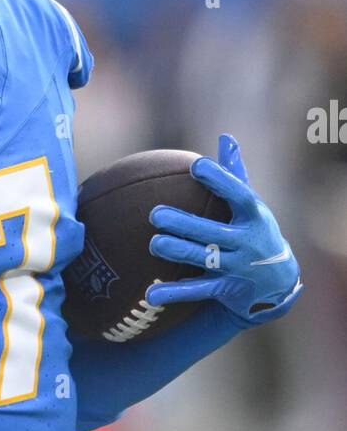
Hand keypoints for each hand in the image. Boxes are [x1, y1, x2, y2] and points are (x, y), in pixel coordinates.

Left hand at [146, 133, 301, 323]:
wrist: (279, 282)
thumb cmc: (256, 230)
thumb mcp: (252, 204)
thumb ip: (235, 173)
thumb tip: (225, 137)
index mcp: (255, 216)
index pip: (240, 195)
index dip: (220, 180)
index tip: (196, 166)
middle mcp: (247, 242)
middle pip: (214, 233)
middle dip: (186, 224)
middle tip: (155, 214)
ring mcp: (237, 267)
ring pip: (205, 260)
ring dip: (179, 252)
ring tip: (155, 243)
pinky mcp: (226, 289)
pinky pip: (198, 291)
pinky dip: (174, 292)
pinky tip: (150, 293)